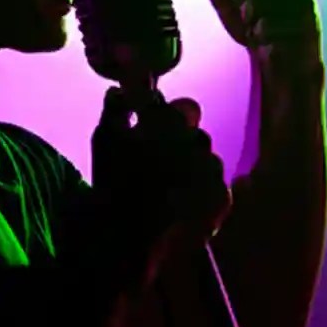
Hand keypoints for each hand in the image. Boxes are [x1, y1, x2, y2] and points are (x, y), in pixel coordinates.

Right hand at [90, 88, 231, 245]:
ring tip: (168, 187)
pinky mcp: (222, 198)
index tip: (152, 129)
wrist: (127, 238)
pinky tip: (180, 203)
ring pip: (206, 159)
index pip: (179, 107)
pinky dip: (201, 191)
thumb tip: (120, 89)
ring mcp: (213, 171)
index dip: (165, 118)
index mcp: (171, 122)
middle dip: (179, 141)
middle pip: (195, 133)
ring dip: (192, 166)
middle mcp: (199, 141)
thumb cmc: (111, 185)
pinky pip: (215, 185)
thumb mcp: (104, 140)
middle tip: (157, 162)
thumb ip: (115, 108)